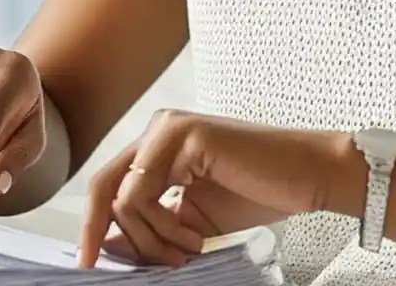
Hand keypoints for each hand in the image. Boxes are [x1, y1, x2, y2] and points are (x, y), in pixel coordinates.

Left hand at [78, 109, 351, 267]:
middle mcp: (158, 129)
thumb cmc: (259, 193)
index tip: (87, 264)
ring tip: (188, 250)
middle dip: (103, 233)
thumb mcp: (191, 221)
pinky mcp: (185, 136)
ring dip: (151, 238)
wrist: (308, 176)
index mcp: (157, 145)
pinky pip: (144, 192)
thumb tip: (107, 246)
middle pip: (103, 185)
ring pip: (124, 196)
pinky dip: (162, 226)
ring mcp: (169, 128)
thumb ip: (152, 227)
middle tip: (118, 268)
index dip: (93, 225)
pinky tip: (194, 238)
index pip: (108, 184)